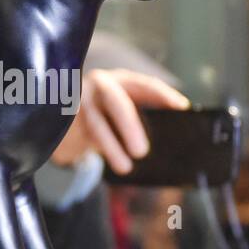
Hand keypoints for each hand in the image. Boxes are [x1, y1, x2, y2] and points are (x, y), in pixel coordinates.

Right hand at [51, 68, 189, 173]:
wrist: (66, 119)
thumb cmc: (107, 118)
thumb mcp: (126, 110)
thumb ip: (145, 118)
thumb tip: (172, 141)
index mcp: (123, 81)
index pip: (146, 85)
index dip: (164, 95)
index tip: (182, 109)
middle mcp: (102, 86)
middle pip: (116, 102)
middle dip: (129, 126)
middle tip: (142, 152)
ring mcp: (82, 102)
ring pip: (96, 124)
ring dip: (111, 147)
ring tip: (126, 168)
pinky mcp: (67, 120)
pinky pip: (84, 136)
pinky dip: (101, 149)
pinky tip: (113, 162)